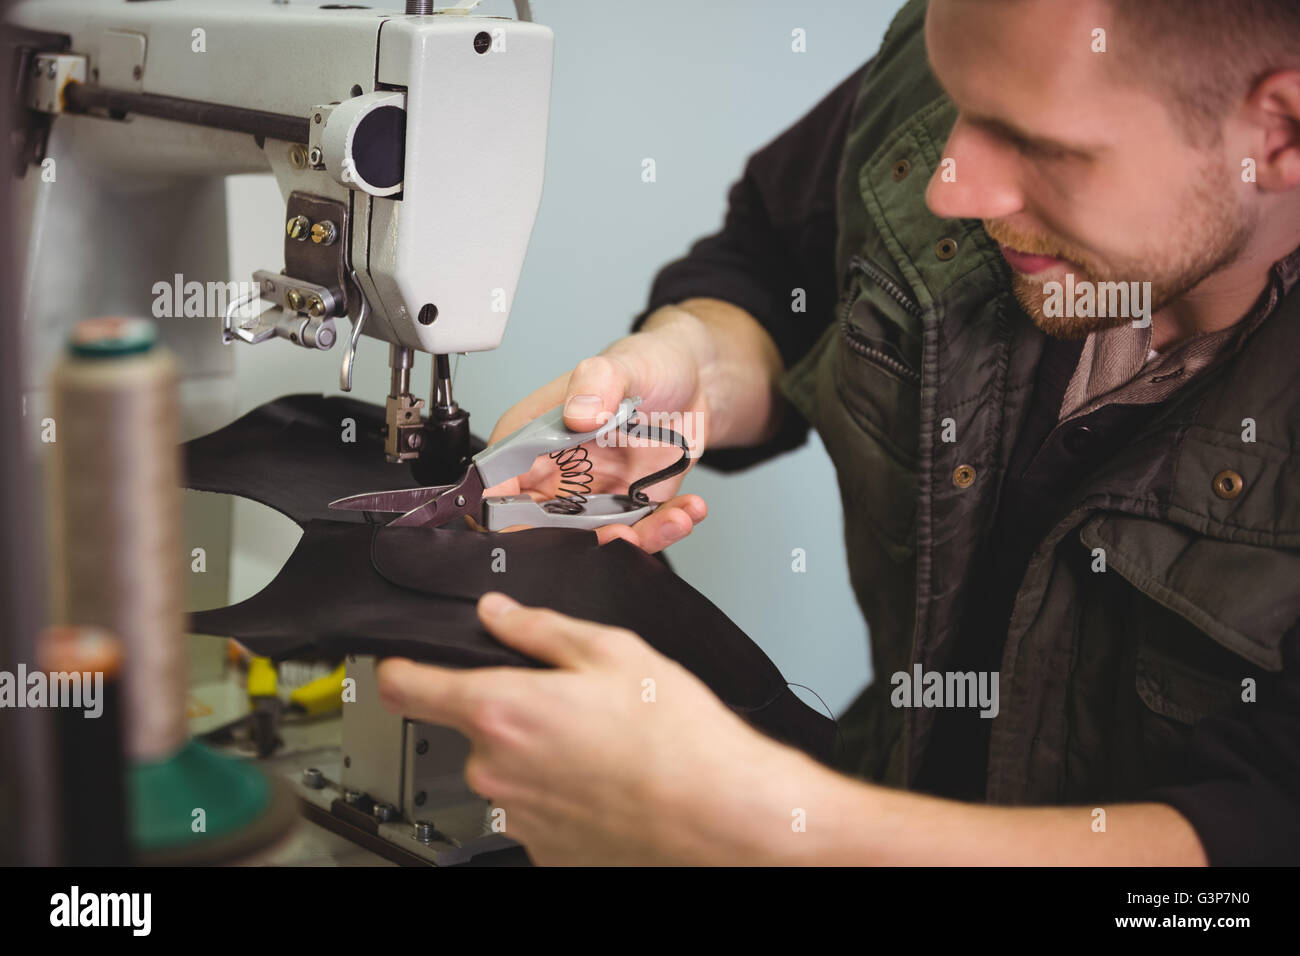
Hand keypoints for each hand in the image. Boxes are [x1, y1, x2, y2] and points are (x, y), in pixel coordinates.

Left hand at [376, 592, 810, 864]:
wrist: (719, 813)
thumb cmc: (673, 736)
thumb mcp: (610, 650)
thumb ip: (538, 628)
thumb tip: (497, 613)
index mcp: (501, 710)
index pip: (404, 686)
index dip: (400, 665)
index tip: (406, 661)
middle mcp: (495, 770)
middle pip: (472, 727)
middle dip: (509, 710)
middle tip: (568, 700)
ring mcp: (518, 817)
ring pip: (508, 770)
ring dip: (538, 754)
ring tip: (600, 745)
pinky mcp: (545, 851)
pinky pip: (536, 809)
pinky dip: (562, 793)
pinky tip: (606, 780)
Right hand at [482, 315, 709, 552]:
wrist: (693, 380)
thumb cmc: (644, 365)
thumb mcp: (618, 364)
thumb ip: (595, 384)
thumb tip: (578, 413)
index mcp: (529, 440)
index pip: (497, 490)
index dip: (506, 521)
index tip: (543, 535)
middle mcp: (556, 475)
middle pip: (545, 531)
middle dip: (580, 545)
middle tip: (621, 534)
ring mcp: (592, 496)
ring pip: (594, 541)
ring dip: (632, 542)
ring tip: (668, 521)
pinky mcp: (629, 508)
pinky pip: (639, 533)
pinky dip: (664, 530)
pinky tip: (688, 510)